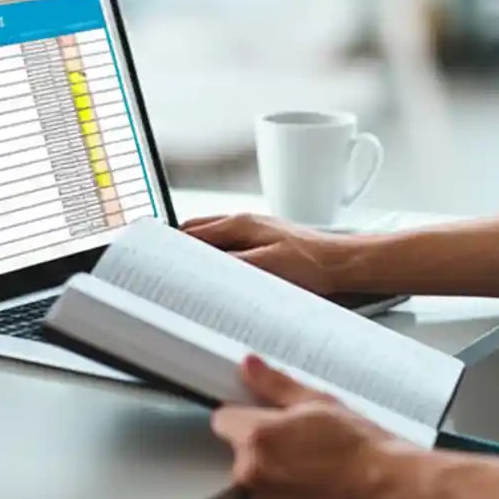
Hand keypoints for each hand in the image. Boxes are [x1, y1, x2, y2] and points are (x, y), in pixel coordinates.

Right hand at [181, 214, 357, 294]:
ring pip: (212, 239)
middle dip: (179, 249)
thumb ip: (231, 264)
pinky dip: (216, 259)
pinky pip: (228, 247)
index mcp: (240, 223)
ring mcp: (253, 231)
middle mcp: (244, 222)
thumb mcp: (266, 267)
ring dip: (198, 254)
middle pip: (197, 232)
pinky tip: (218, 276)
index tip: (156, 261)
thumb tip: (200, 267)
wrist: (342, 264)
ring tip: (185, 276)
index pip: (192, 233)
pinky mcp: (263, 243)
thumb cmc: (311, 264)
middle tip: (165, 271)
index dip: (171, 248)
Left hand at [212, 356, 412, 498]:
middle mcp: (253, 471)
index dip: (242, 411)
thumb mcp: (317, 402)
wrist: (386, 485)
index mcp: (257, 437)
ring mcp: (263, 497)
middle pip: (238, 447)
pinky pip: (269, 491)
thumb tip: (250, 366)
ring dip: (272, 464)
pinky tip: (310, 475)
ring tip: (308, 458)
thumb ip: (274, 384)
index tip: (258, 410)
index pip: (222, 417)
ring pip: (255, 471)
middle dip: (260, 439)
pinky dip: (283, 484)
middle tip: (294, 435)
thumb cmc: (361, 448)